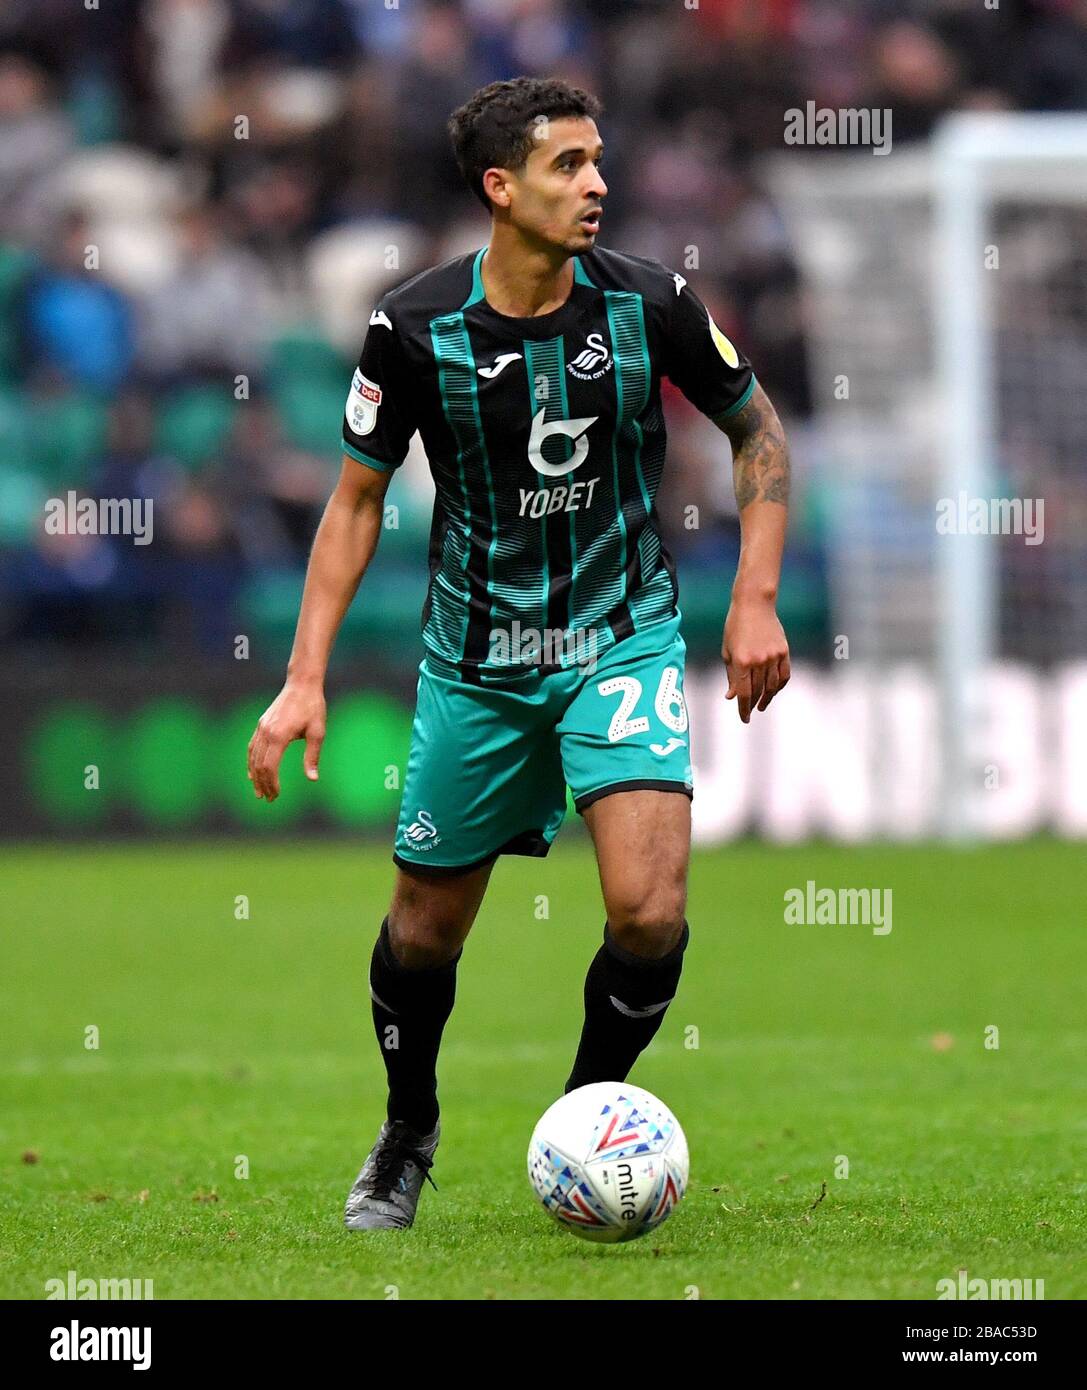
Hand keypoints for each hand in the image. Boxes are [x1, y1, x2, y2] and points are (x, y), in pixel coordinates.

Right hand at [247, 681, 326, 801]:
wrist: (302, 684)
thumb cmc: (313, 708)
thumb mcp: (318, 733)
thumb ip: (312, 756)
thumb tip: (312, 779)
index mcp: (279, 736)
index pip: (270, 766)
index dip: (271, 783)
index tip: (277, 795)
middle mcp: (266, 732)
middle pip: (259, 765)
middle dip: (263, 784)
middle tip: (269, 800)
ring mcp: (261, 728)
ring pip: (253, 757)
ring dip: (255, 776)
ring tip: (259, 792)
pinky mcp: (261, 724)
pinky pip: (252, 747)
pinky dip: (251, 762)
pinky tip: (253, 773)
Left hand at [722, 596, 789, 723]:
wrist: (754, 604)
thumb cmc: (735, 627)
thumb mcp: (727, 651)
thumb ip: (731, 676)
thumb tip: (731, 697)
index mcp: (741, 661)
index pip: (744, 693)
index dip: (743, 709)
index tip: (744, 719)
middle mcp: (759, 661)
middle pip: (757, 691)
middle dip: (753, 704)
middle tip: (750, 712)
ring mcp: (773, 656)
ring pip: (772, 686)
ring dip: (767, 698)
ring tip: (761, 705)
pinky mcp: (784, 651)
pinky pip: (784, 675)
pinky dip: (779, 686)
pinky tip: (773, 691)